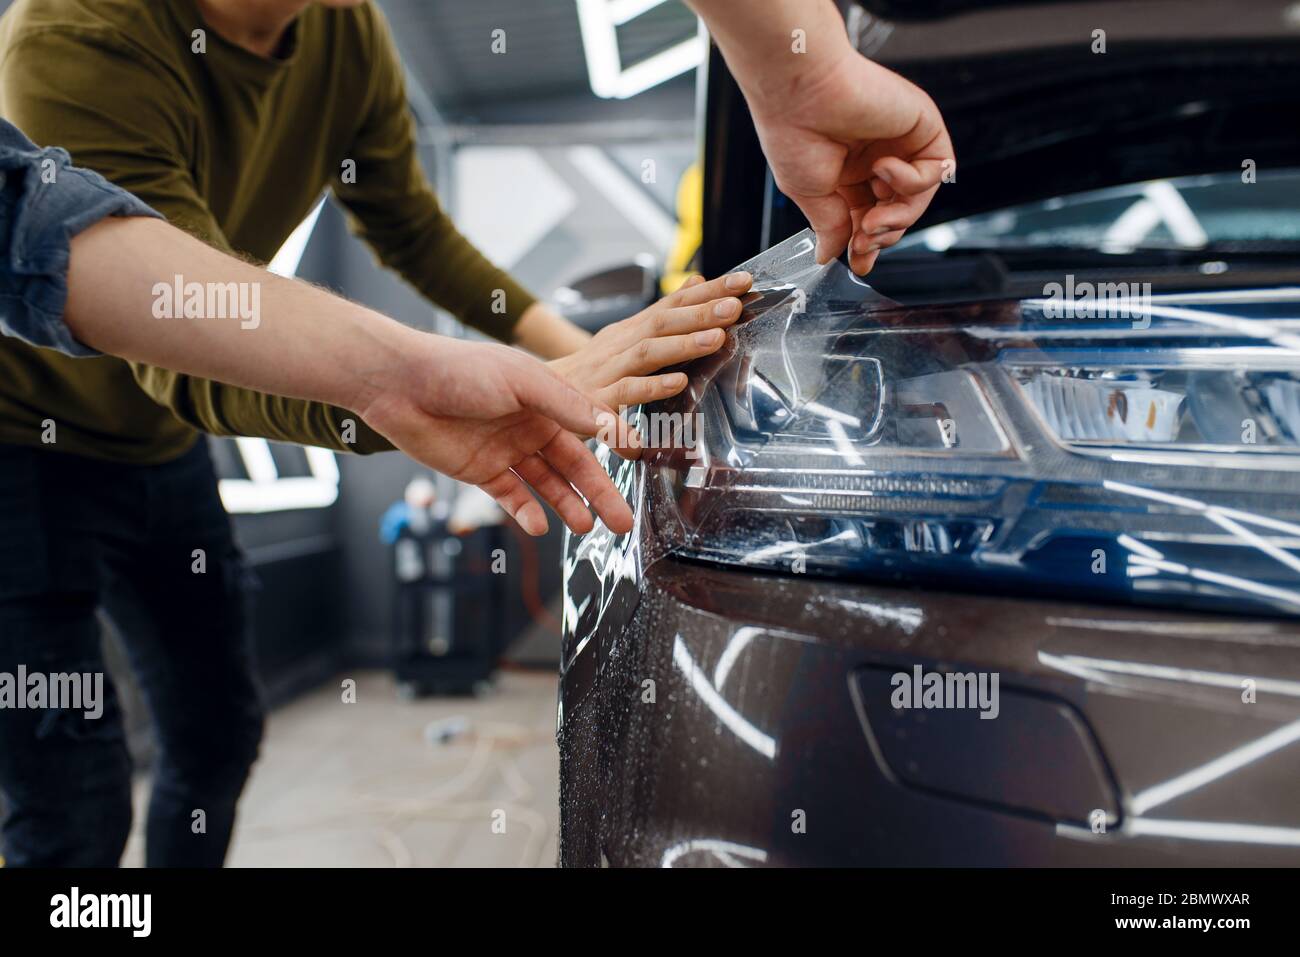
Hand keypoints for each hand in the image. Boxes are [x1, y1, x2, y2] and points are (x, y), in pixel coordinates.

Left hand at [357, 337, 635, 537]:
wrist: (400, 384)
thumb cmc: (460, 368)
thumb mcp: (522, 381)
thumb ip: (566, 405)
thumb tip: (609, 425)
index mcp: (545, 399)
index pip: (589, 428)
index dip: (614, 446)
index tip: (641, 462)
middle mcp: (529, 426)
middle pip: (573, 466)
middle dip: (599, 493)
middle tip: (622, 521)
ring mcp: (505, 450)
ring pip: (546, 485)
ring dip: (566, 506)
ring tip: (586, 527)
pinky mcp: (479, 471)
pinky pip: (510, 497)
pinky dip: (526, 512)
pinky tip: (539, 526)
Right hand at [548, 271, 752, 408]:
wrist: (536, 395)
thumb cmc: (590, 371)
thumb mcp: (627, 336)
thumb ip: (664, 313)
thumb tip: (697, 281)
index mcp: (631, 329)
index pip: (673, 303)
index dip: (708, 291)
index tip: (743, 281)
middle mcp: (620, 344)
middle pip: (662, 322)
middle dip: (700, 312)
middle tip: (735, 305)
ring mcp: (608, 371)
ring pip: (647, 352)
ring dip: (682, 344)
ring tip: (716, 338)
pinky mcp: (597, 402)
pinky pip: (626, 392)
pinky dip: (653, 387)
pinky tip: (678, 383)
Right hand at [748, 47, 954, 274]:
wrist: (800, 91)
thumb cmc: (794, 132)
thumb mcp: (809, 193)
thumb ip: (829, 225)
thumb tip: (829, 255)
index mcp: (847, 172)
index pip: (868, 216)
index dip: (867, 243)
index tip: (859, 262)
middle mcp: (875, 157)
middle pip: (898, 212)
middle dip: (883, 235)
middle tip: (863, 239)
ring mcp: (900, 143)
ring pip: (920, 197)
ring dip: (899, 217)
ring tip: (873, 217)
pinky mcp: (922, 125)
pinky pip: (937, 169)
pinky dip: (912, 180)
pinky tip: (883, 167)